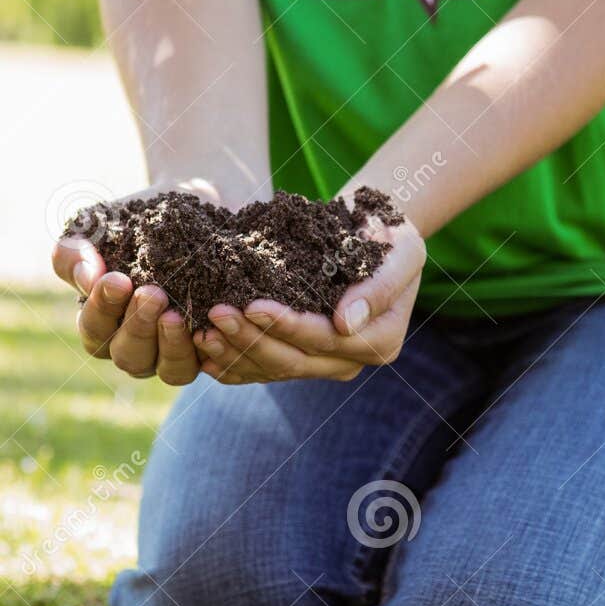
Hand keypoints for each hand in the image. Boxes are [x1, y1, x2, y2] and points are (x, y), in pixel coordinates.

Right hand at [52, 182, 219, 385]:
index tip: (118, 279)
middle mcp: (140, 346)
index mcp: (105, 323)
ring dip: (172, 346)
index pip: (95, 330)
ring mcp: (178, 352)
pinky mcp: (215, 348)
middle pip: (129, 357)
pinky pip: (211, 364)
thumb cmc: (137, 219)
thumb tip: (87, 279)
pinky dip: (211, 348)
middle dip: (139, 326)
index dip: (103, 309)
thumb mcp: (97, 226)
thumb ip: (76, 253)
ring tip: (176, 315)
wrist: (197, 205)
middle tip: (153, 294)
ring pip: (171, 371)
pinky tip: (213, 323)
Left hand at [194, 215, 425, 384]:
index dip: (289, 326)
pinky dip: (233, 363)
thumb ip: (380, 287)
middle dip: (253, 340)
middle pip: (296, 360)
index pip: (327, 340)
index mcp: (381, 340)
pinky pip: (263, 370)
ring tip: (203, 332)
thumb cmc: (391, 236)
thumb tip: (346, 323)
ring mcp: (324, 364)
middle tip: (217, 314)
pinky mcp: (300, 358)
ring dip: (236, 353)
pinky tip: (204, 351)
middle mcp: (351, 361)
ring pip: (274, 369)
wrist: (374, 235)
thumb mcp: (401, 252)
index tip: (252, 304)